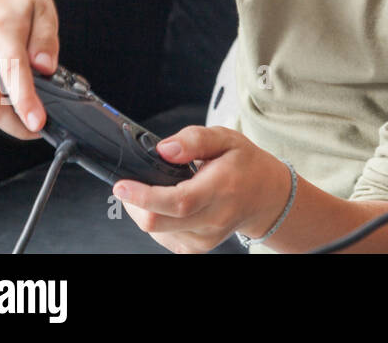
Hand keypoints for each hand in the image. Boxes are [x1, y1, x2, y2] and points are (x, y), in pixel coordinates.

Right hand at [0, 0, 59, 138]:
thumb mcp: (44, 9)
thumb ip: (47, 40)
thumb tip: (47, 69)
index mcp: (2, 32)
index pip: (14, 72)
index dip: (26, 102)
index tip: (37, 123)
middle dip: (17, 124)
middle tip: (41, 127)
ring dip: (9, 114)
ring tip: (32, 104)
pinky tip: (14, 92)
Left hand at [114, 126, 292, 253]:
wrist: (266, 197)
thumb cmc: (245, 165)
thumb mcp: (226, 139)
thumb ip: (195, 139)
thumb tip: (164, 150)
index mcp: (221, 188)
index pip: (179, 201)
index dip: (145, 196)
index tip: (122, 185)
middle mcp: (213, 219)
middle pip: (158, 222)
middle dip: (134, 204)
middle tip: (131, 185)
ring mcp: (205, 238)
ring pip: (155, 231)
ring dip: (146, 211)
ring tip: (161, 190)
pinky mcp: (197, 248)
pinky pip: (162, 237)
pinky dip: (158, 220)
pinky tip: (169, 206)